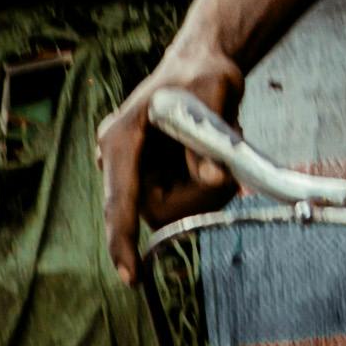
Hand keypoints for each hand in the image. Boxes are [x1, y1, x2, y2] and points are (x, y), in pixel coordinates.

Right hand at [99, 24, 249, 282]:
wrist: (202, 68)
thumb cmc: (201, 74)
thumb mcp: (211, 93)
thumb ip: (208, 136)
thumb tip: (211, 180)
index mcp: (120, 138)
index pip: (118, 198)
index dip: (122, 240)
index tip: (131, 278)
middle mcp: (121, 161)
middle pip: (158, 210)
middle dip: (199, 197)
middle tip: (227, 163)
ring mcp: (139, 175)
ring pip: (178, 210)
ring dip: (209, 188)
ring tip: (219, 143)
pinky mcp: (158, 182)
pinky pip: (188, 204)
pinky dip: (210, 185)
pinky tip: (213, 153)